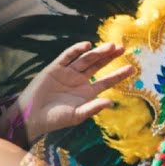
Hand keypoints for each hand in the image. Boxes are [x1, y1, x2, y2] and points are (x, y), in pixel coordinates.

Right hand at [6, 41, 132, 140]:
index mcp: (86, 92)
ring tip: (111, 46)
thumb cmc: (54, 119)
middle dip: (110, 57)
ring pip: (85, 59)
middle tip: (123, 48)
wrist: (32, 116)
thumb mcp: (76, 116)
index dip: (118, 74)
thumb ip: (92, 108)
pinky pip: (67, 56)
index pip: (106, 81)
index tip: (132, 68)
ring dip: (98, 52)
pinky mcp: (55, 68)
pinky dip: (76, 50)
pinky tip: (87, 46)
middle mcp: (78, 80)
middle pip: (98, 65)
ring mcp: (67, 73)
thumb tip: (110, 102)